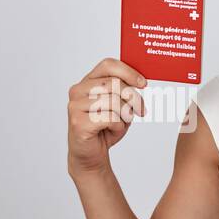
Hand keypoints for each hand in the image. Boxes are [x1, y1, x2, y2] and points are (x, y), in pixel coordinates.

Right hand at [68, 58, 146, 175]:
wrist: (92, 153)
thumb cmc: (106, 128)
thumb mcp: (121, 106)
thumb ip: (126, 92)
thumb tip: (141, 82)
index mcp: (88, 81)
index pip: (108, 65)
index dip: (129, 72)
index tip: (143, 84)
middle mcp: (78, 90)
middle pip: (114, 84)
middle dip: (133, 98)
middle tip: (141, 110)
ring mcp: (75, 106)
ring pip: (113, 101)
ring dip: (125, 114)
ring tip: (122, 122)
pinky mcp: (77, 122)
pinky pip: (109, 118)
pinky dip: (118, 126)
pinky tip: (112, 130)